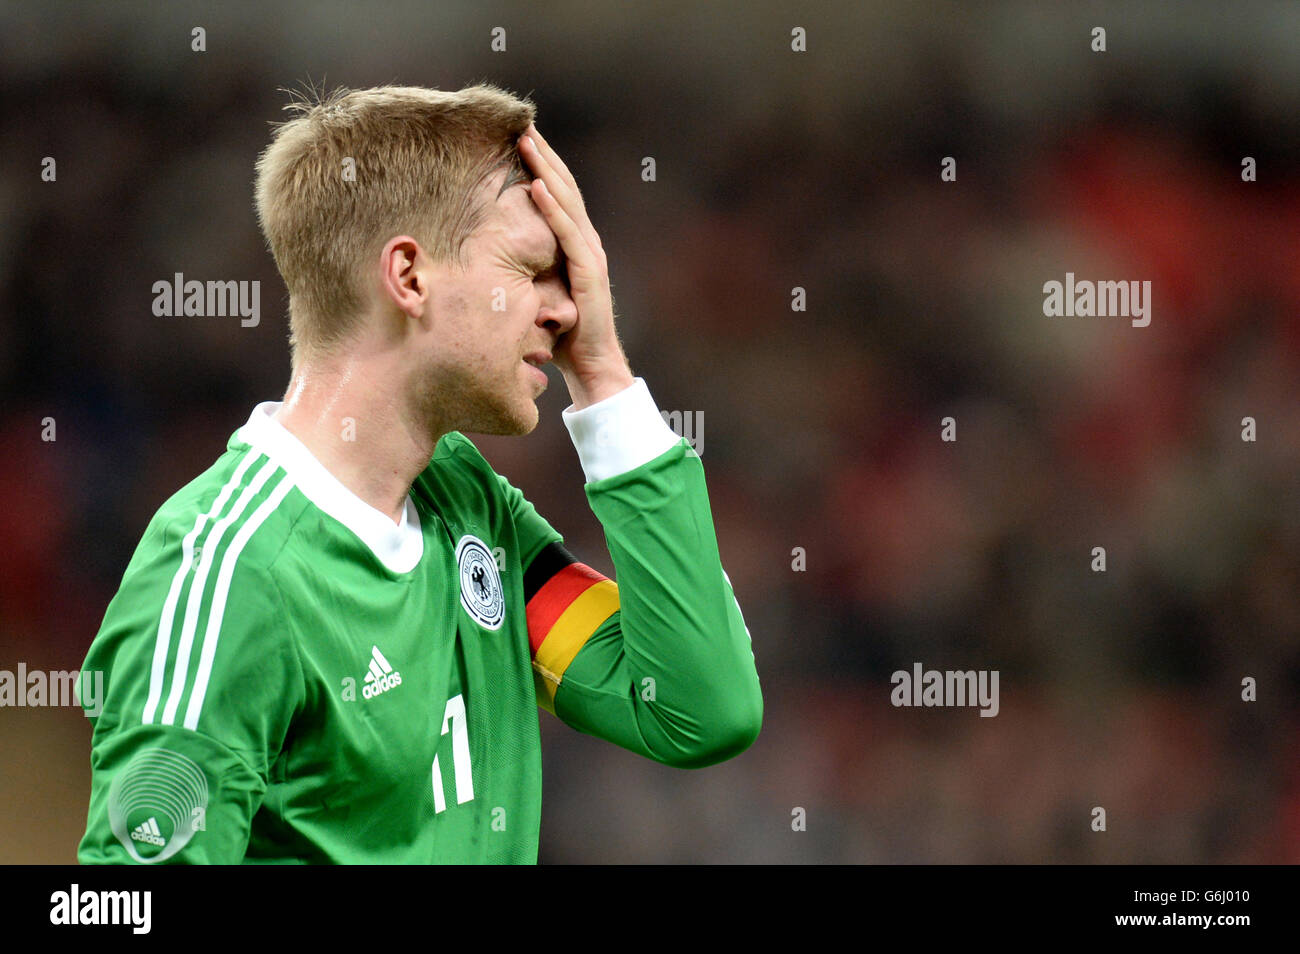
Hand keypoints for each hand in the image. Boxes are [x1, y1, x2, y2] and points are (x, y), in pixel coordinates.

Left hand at [518, 123, 633, 407]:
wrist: (593, 368)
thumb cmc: (563, 337)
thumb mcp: (539, 295)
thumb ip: (526, 273)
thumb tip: (488, 260)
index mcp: (575, 247)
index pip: (558, 198)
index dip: (541, 168)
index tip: (520, 142)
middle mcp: (586, 244)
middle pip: (564, 190)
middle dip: (543, 157)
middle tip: (520, 126)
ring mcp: (590, 256)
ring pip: (567, 203)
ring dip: (546, 171)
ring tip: (527, 144)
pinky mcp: (588, 273)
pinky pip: (568, 234)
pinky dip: (553, 209)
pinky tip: (537, 187)